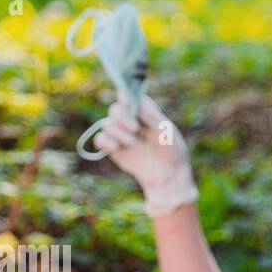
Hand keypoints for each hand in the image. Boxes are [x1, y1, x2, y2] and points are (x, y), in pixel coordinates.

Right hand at [92, 94, 198, 217]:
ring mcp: (121, 135)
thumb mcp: (166, 131)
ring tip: (132, 143)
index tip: (127, 100)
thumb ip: (151, 117)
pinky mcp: (113, 149)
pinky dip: (105, 141)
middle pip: (115, 109)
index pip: (129, 96)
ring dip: (118, 132)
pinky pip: (100, 139)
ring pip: (107, 124)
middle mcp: (131, 120)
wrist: (167, 175)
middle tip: (135, 128)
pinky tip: (116, 147)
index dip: (126, 96)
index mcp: (144, 111)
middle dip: (122, 117)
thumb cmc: (172, 151)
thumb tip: (136, 104)